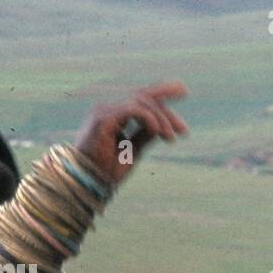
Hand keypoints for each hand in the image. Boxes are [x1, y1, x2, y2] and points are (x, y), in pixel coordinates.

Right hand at [72, 81, 188, 185]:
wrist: (88, 182)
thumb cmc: (107, 170)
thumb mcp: (133, 150)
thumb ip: (145, 134)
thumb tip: (162, 125)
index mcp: (113, 115)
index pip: (140, 97)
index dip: (162, 91)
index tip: (183, 90)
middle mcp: (107, 109)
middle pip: (143, 97)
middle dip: (167, 112)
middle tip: (183, 131)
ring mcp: (104, 111)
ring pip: (140, 101)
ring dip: (161, 119)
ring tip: (170, 138)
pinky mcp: (103, 118)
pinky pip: (132, 109)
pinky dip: (148, 118)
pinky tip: (157, 132)